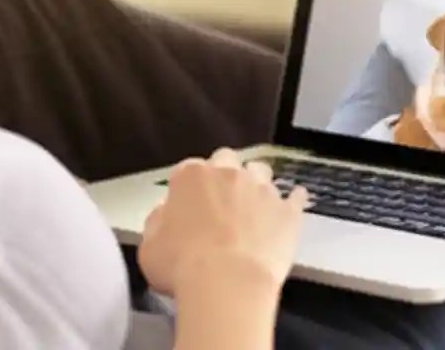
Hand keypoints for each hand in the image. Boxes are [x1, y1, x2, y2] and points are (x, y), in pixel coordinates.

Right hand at [137, 148, 309, 297]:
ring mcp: (261, 189)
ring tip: (253, 204)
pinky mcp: (287, 211)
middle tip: (220, 200)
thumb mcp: (149, 246)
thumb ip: (157, 222)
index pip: (188, 169)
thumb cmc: (182, 266)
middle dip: (224, 174)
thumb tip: (165, 214)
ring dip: (256, 182)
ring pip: (261, 171)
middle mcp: (227, 174)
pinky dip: (293, 199)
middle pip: (227, 160)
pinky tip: (294, 201)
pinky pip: (295, 197)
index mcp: (190, 177)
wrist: (228, 283)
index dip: (188, 188)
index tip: (188, 205)